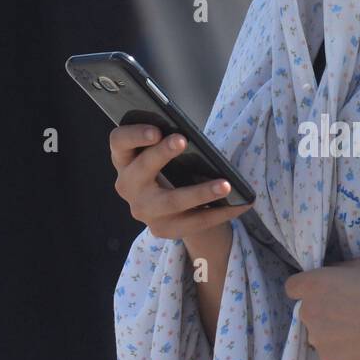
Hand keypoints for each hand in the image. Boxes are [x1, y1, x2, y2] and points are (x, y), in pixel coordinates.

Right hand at [109, 124, 251, 241]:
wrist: (170, 209)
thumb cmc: (170, 167)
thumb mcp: (164, 153)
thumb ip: (170, 142)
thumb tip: (197, 141)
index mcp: (125, 159)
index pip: (119, 142)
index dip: (134, 135)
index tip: (156, 130)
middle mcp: (128, 186)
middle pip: (141, 170)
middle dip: (161, 154)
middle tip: (183, 140)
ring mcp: (143, 211)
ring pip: (172, 202)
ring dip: (201, 193)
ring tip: (226, 185)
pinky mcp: (162, 229)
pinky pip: (194, 222)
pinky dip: (220, 212)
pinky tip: (240, 204)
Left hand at [283, 256, 359, 359]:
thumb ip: (336, 271)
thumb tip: (330, 277)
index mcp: (313, 285)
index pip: (293, 287)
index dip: (306, 289)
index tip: (322, 293)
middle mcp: (307, 312)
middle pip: (306, 312)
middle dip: (322, 311)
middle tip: (348, 313)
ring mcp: (317, 339)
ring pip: (318, 334)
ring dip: (331, 332)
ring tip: (359, 331)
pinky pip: (329, 352)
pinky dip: (341, 350)